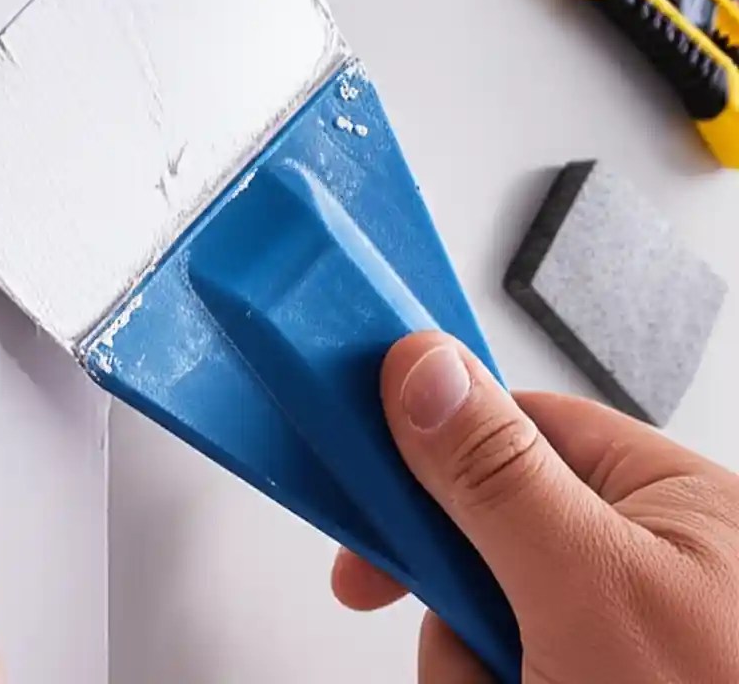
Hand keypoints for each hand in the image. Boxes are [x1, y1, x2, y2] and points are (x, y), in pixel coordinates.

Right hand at [332, 332, 738, 682]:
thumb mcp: (591, 587)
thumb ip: (498, 474)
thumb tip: (423, 369)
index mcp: (667, 499)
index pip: (516, 425)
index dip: (429, 443)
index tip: (354, 468)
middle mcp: (643, 560)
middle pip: (481, 532)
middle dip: (456, 597)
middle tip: (472, 637)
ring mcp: (612, 634)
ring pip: (478, 619)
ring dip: (472, 669)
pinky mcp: (583, 679)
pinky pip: (492, 671)